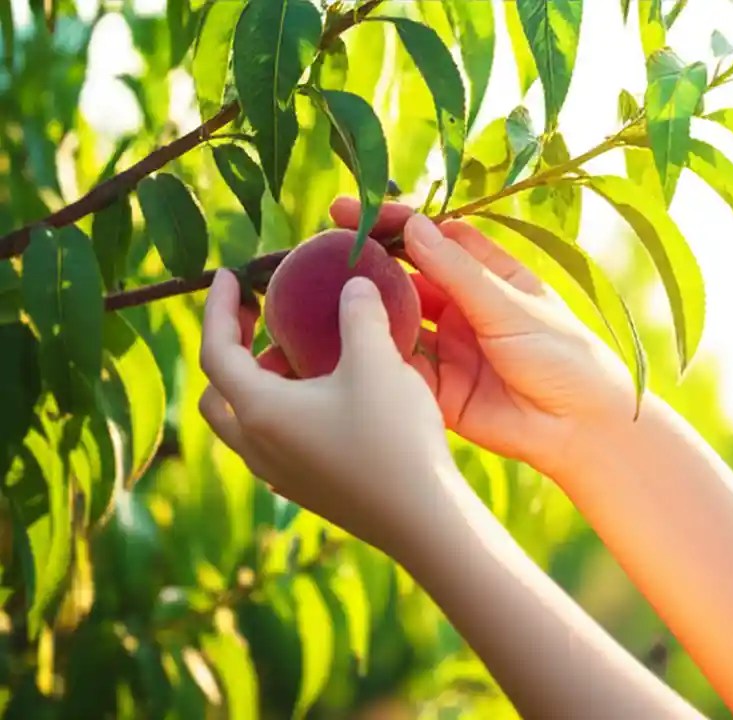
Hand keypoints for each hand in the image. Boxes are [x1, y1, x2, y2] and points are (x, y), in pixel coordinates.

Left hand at [198, 268, 451, 553]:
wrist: (422, 517)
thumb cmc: (393, 436)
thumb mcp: (377, 361)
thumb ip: (359, 314)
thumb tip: (352, 283)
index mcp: (260, 410)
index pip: (216, 351)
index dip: (219, 308)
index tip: (230, 275)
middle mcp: (257, 445)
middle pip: (217, 393)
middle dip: (230, 350)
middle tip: (259, 318)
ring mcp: (279, 474)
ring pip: (243, 422)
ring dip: (256, 384)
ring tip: (298, 356)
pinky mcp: (305, 489)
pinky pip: (271, 443)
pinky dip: (279, 412)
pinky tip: (321, 400)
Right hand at [329, 198, 634, 478]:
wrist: (580, 428)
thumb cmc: (563, 356)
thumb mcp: (510, 307)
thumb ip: (459, 272)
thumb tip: (414, 227)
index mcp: (488, 278)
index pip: (434, 238)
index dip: (395, 222)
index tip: (352, 211)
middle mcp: (462, 309)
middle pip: (405, 277)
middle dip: (366, 262)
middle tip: (320, 249)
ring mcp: (446, 348)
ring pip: (394, 321)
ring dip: (362, 309)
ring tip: (316, 293)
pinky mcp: (436, 389)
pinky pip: (395, 367)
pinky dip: (369, 355)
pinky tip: (338, 344)